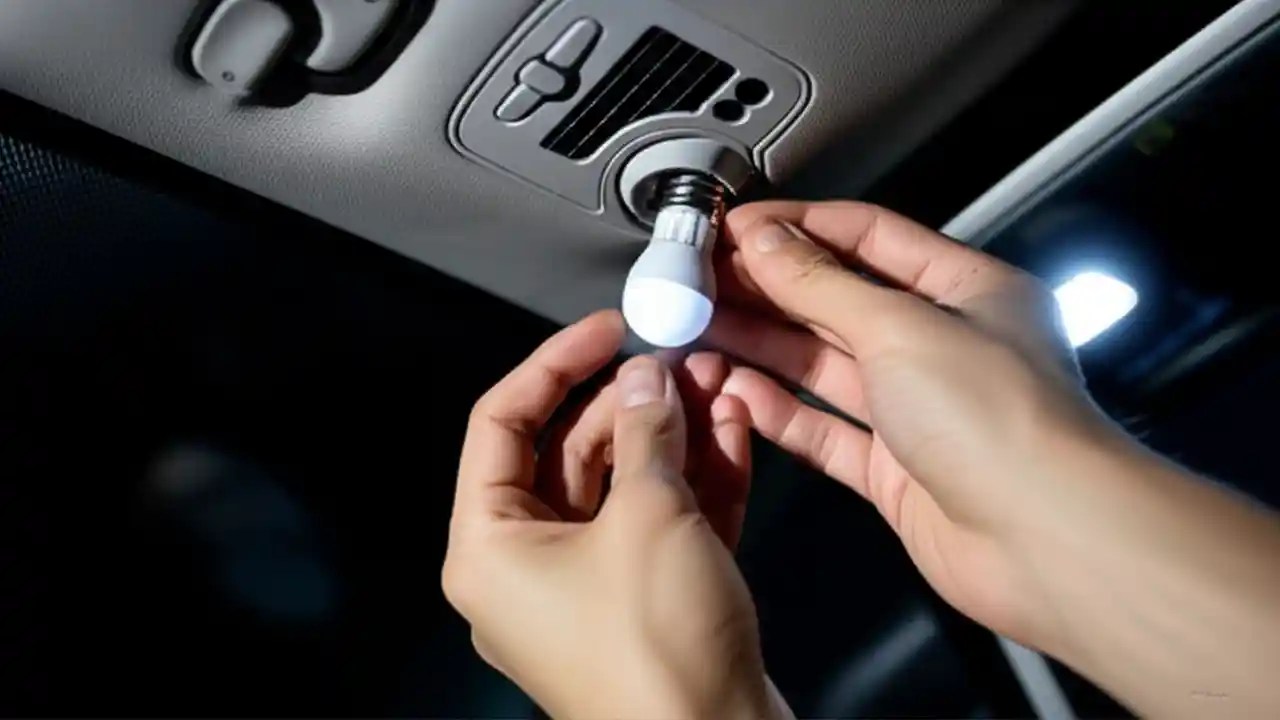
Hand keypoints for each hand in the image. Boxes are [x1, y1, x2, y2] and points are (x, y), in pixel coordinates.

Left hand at [442, 311, 784, 719]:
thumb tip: (648, 378)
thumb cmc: (654, 653)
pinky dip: (694, 482)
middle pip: (570, 452)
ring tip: (717, 382)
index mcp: (490, 546)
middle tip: (681, 358)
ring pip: (624, 486)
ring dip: (672, 434)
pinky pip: (658, 525)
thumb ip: (646, 433)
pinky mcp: (642, 604)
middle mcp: (527, 567)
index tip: (605, 329)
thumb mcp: (649, 517)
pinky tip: (733, 433)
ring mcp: (588, 588)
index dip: (553, 364)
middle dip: (632, 401)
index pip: (500, 423)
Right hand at [706, 200, 1113, 647]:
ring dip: (761, 345)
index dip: (797, 228)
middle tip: (699, 280)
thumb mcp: (902, 327)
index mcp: (967, 289)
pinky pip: (823, 429)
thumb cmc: (1003, 421)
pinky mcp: (894, 469)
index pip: (868, 236)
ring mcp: (917, 410)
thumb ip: (822, 285)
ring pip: (823, 366)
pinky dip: (777, 410)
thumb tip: (764, 241)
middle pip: (838, 300)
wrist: (1046, 542)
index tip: (734, 227)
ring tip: (699, 328)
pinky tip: (732, 389)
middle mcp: (943, 345)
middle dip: (768, 287)